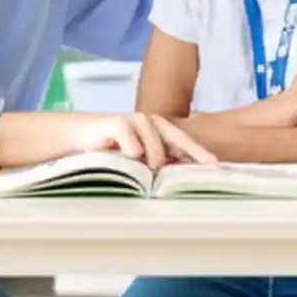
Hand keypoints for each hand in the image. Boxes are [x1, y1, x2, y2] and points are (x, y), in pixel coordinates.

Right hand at [75, 113, 217, 169]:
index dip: (199, 153)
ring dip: (155, 154)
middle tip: (207, 164)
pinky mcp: (117, 122)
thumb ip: (156, 162)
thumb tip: (177, 176)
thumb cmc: (111, 149)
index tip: (216, 165)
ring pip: (154, 139)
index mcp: (158, 132)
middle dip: (193, 151)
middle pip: (176, 137)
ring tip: (153, 167)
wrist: (80, 135)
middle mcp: (151, 123)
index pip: (183, 143)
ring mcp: (135, 120)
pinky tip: (134, 155)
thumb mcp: (137, 158)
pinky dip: (132, 145)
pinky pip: (129, 134)